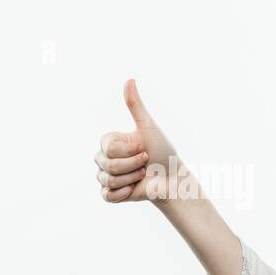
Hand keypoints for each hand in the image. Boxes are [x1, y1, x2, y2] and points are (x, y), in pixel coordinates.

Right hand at [93, 78, 195, 204]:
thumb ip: (135, 106)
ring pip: (108, 180)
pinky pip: (108, 195)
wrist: (171, 179)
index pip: (108, 148)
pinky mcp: (109, 195)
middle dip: (132, 165)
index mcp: (109, 142)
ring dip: (132, 179)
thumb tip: (129, 79)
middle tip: (144, 163)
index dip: (129, 151)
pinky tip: (134, 188)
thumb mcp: (149, 127)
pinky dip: (125, 193)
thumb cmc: (162, 151)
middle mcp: (104, 158)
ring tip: (141, 175)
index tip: (143, 149)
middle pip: (107, 164)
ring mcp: (105, 177)